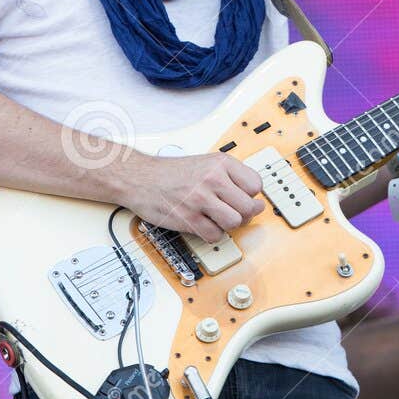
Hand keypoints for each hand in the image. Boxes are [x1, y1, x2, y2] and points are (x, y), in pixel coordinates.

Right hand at [114, 152, 263, 241]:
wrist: (140, 178)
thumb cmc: (172, 173)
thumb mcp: (207, 164)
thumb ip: (233, 180)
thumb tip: (258, 204)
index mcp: (221, 163)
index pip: (256, 185)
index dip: (250, 195)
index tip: (241, 197)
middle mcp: (213, 178)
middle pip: (249, 207)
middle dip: (242, 214)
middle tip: (230, 212)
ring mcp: (201, 199)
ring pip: (235, 222)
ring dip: (228, 225)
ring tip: (216, 219)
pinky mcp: (189, 218)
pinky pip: (215, 235)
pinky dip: (211, 234)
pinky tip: (203, 224)